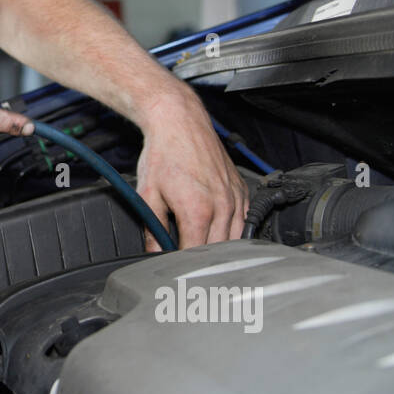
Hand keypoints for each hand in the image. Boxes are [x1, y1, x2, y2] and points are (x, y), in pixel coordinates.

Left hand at [133, 84, 248, 251]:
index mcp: (198, 211)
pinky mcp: (241, 189)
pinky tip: (221, 233)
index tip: (176, 271)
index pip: (195, 255)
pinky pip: (245, 220)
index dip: (184, 267)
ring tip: (205, 254)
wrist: (179, 121)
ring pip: (236, 239)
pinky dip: (235, 231)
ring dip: (221, 248)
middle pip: (218, 251)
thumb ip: (153, 230)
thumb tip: (154, 254)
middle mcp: (222, 206)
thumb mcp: (148, 194)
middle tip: (189, 267)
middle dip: (203, 262)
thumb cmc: (163, 153)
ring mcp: (235, 197)